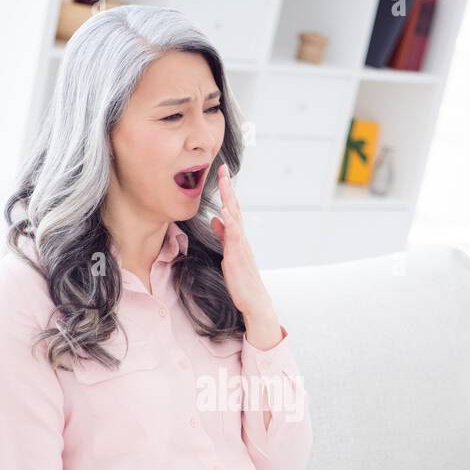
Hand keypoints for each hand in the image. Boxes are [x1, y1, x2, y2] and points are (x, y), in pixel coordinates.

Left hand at [211, 163, 271, 319]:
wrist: (254, 300)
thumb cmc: (241, 279)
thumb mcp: (228, 253)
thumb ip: (223, 236)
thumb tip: (215, 220)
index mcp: (238, 237)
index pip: (231, 209)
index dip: (226, 191)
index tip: (220, 174)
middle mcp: (241, 237)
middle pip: (234, 207)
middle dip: (228, 187)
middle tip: (222, 168)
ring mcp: (241, 246)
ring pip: (235, 217)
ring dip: (229, 198)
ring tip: (224, 181)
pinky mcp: (237, 256)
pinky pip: (234, 236)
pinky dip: (230, 222)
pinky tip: (224, 211)